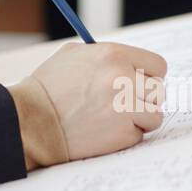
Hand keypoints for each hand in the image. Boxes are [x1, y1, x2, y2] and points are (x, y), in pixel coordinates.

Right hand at [23, 41, 166, 160]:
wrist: (32, 121)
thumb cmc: (48, 87)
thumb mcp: (73, 55)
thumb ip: (106, 56)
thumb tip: (131, 63)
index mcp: (113, 55)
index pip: (157, 65)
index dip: (148, 75)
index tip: (140, 83)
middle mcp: (123, 79)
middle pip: (159, 91)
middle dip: (144, 98)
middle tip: (127, 103)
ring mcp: (125, 108)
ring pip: (154, 115)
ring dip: (138, 118)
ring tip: (113, 118)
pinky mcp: (123, 133)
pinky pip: (138, 135)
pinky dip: (124, 135)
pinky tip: (103, 130)